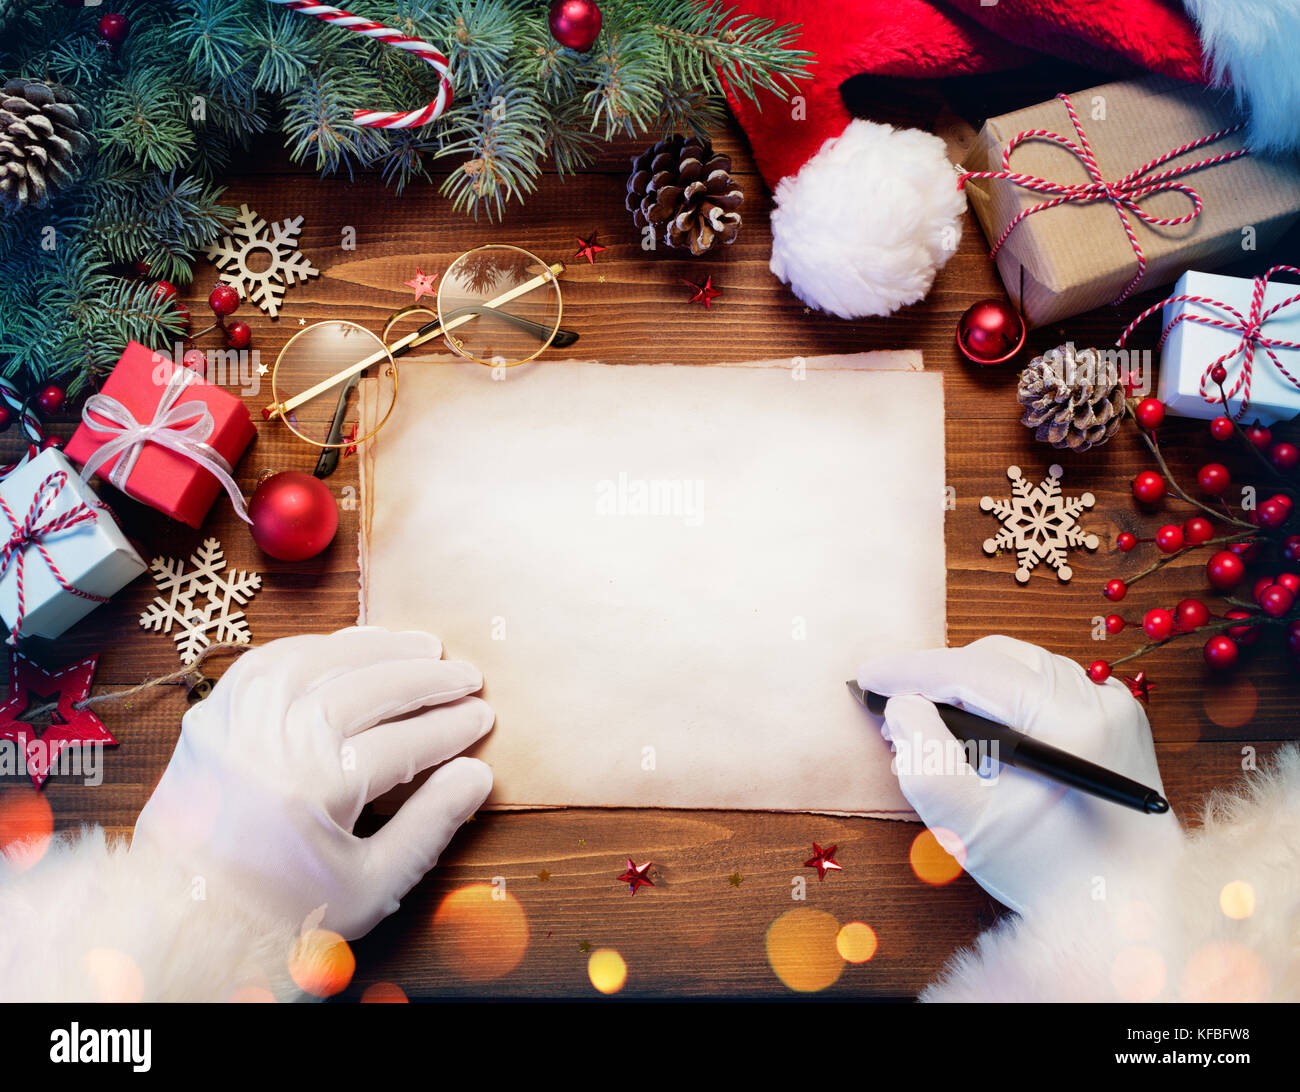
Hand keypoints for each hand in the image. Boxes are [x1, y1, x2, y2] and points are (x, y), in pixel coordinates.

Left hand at [132, 627, 492, 939]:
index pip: (407, 738)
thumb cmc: (278, 914)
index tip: (483, 716)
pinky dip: (319, 646)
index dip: (453, 725)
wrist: (182, 923)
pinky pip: (271, 658)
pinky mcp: (213, 715)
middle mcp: (276, 740)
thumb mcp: (371, 887)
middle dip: (428, 679)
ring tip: (423, 648)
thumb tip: (476, 774)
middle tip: (467, 677)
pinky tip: (352, 648)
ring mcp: (239, 720)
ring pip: (323, 658)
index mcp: (318, 786)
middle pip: (371, 686)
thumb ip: (431, 825)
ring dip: (380, 648)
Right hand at [856, 636, 1183, 914]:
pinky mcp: (1116, 717)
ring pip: (1019, 667)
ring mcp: (1113, 705)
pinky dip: (1006, 696)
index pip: (974, 670)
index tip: (868, 676)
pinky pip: (1046, 685)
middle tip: (896, 710)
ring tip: (934, 723)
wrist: (1130, 907)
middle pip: (996, 659)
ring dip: (970, 686)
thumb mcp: (969, 825)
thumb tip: (901, 705)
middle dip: (939, 678)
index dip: (912, 670)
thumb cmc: (1048, 873)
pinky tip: (984, 731)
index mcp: (1071, 722)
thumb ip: (924, 759)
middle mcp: (1099, 700)